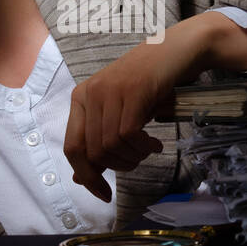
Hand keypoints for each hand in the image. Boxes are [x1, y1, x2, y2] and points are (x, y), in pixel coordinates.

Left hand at [63, 21, 213, 202]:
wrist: (174, 51)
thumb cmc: (147, 84)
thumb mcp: (118, 112)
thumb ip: (98, 142)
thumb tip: (81, 179)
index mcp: (80, 99)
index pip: (72, 148)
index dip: (87, 176)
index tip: (104, 194)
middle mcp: (89, 94)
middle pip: (93, 151)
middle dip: (118, 167)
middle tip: (137, 162)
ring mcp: (109, 91)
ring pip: (111, 145)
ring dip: (133, 157)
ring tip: (148, 150)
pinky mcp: (131, 91)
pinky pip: (128, 134)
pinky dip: (142, 146)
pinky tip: (154, 143)